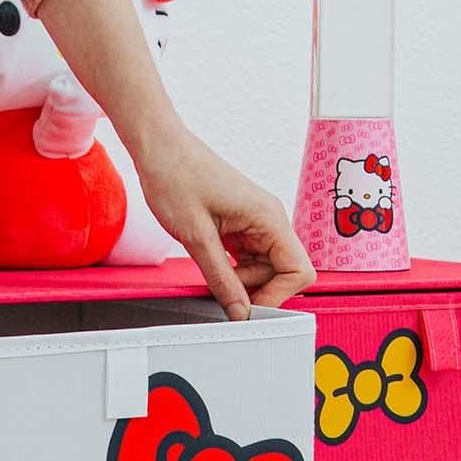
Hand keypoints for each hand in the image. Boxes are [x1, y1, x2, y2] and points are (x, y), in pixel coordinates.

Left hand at [132, 123, 315, 320]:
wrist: (160, 149)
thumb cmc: (177, 177)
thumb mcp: (197, 237)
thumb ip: (221, 279)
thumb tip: (240, 312)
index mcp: (269, 218)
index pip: (300, 271)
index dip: (278, 296)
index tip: (250, 307)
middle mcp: (270, 220)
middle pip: (283, 274)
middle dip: (255, 289)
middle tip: (222, 289)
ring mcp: (257, 223)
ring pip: (265, 269)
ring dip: (241, 280)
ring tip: (210, 268)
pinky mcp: (242, 226)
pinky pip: (249, 259)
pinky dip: (233, 270)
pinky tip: (212, 263)